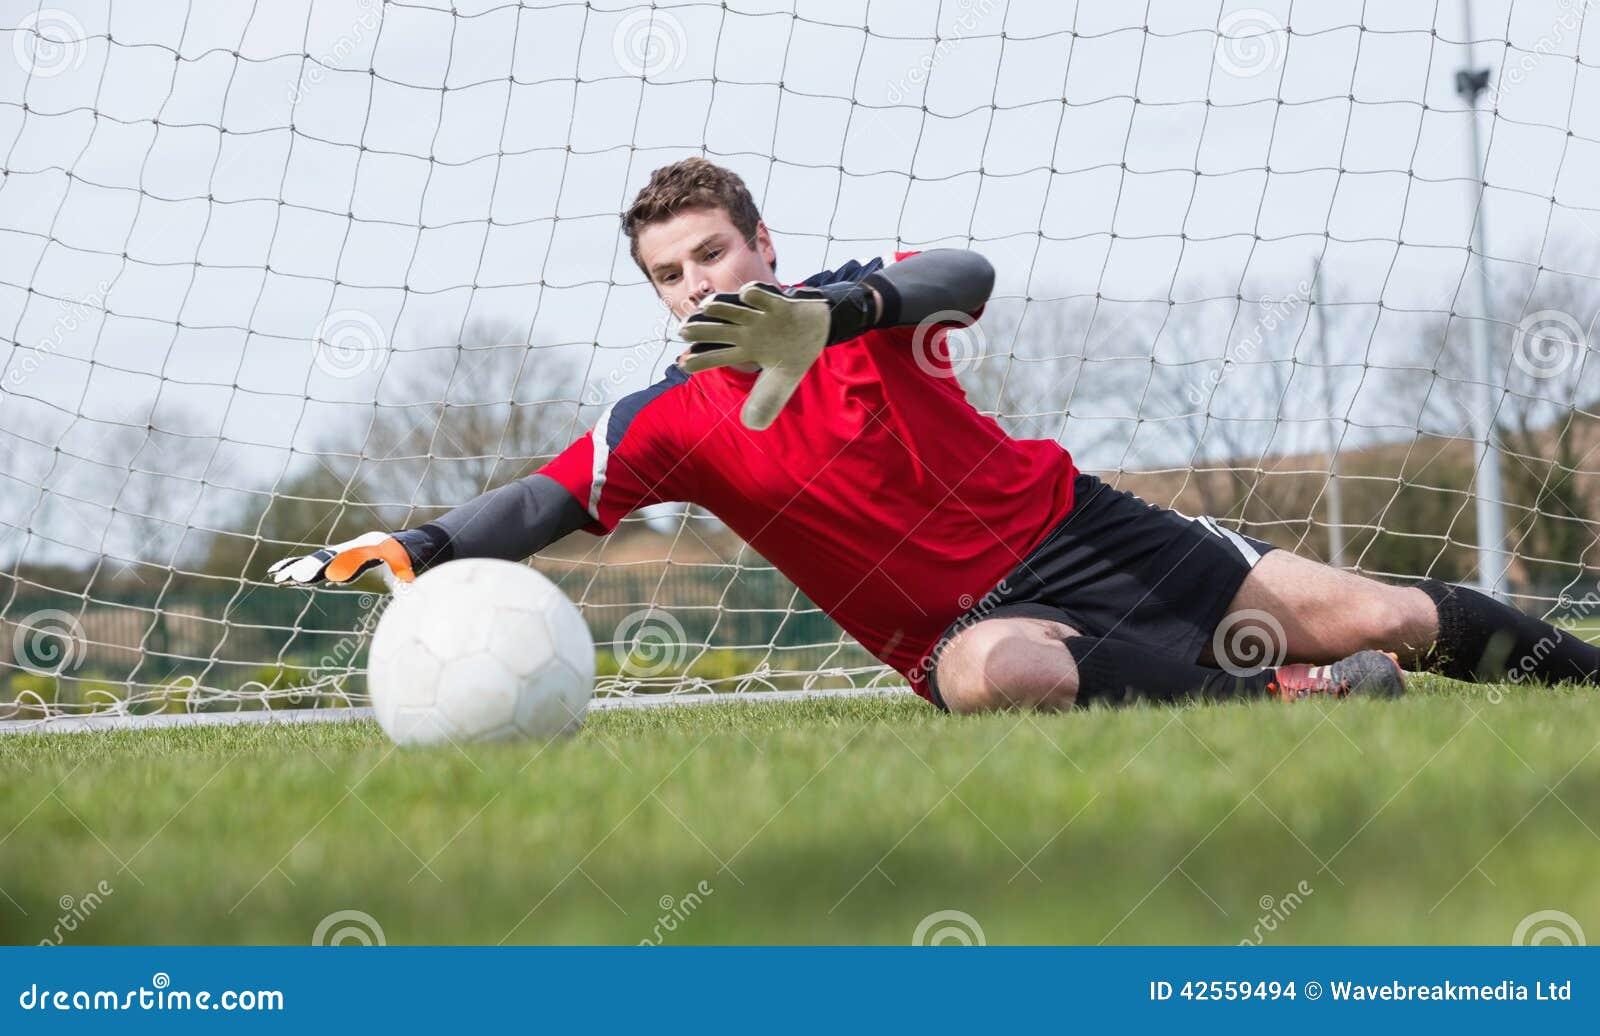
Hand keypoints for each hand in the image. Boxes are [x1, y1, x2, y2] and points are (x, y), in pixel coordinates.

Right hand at [267, 531, 416, 586]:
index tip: (331, 578)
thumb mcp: (404, 578)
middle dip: (313, 568)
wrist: (388, 547)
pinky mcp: (328, 560)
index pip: (354, 562)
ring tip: (276, 578)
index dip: (344, 569)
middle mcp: (348, 554)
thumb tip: (416, 599)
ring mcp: (335, 555)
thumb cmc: (397, 567)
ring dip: (295, 569)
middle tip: (296, 578)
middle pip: (328, 559)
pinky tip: (276, 576)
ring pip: (313, 560)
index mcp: (367, 557)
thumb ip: (407, 587)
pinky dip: (292, 568)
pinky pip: (307, 563)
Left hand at [678, 281, 835, 430]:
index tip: (683, 364)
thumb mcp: (780, 382)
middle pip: (718, 330)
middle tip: (683, 330)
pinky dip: (754, 295)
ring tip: (706, 306)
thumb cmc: (792, 353)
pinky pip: (763, 297)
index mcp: (745, 349)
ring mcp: (760, 316)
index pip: (717, 356)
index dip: (700, 360)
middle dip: (700, 330)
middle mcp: (747, 331)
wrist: (818, 326)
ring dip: (720, 307)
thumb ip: (765, 402)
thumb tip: (751, 425)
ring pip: (734, 310)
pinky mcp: (778, 303)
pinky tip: (746, 295)